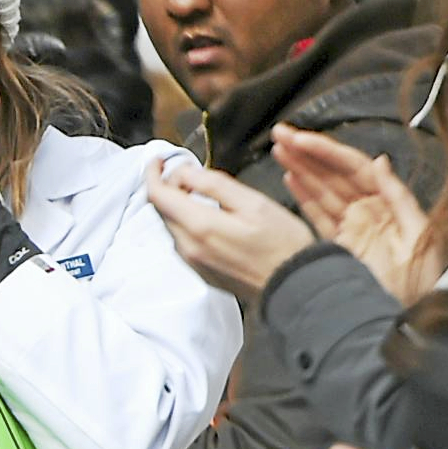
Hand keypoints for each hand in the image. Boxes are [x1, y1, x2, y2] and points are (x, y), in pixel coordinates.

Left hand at [146, 159, 313, 301]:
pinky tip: (212, 219)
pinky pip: (184, 243)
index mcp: (200, 226)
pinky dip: (189, 224)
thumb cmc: (282, 246)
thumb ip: (214, 184)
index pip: (157, 195)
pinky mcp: (203, 273)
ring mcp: (195, 264)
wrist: (294, 287)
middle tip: (190, 174)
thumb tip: (187, 173)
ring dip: (179, 206)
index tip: (160, 161)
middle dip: (169, 187)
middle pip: (162, 210)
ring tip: (203, 194)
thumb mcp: (252, 202)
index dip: (154, 172)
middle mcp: (190, 248)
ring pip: (172, 226)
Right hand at [272, 124, 444, 303]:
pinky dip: (304, 197)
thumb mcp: (419, 235)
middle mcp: (368, 212)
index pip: (352, 167)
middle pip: (332, 174)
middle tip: (282, 135)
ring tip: (279, 149)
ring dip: (300, 168)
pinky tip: (290, 179)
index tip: (304, 139)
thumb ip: (399, 197)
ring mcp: (352, 229)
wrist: (409, 320)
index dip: (326, 151)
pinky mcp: (339, 248)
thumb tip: (380, 163)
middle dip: (306, 152)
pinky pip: (318, 216)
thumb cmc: (423, 284)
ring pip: (321, 191)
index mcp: (386, 204)